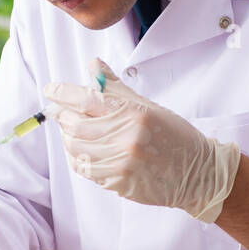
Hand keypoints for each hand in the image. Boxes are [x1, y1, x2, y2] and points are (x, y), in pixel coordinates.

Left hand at [43, 58, 241, 223]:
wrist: (197, 174)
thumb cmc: (175, 137)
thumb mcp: (148, 106)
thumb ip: (116, 88)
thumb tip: (94, 65)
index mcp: (133, 113)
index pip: (86, 99)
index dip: (62, 93)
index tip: (50, 90)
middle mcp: (125, 137)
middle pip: (74, 125)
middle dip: (63, 116)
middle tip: (62, 112)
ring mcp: (121, 163)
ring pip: (75, 148)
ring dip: (69, 138)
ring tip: (75, 132)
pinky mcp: (119, 183)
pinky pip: (85, 169)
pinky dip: (78, 158)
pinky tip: (85, 151)